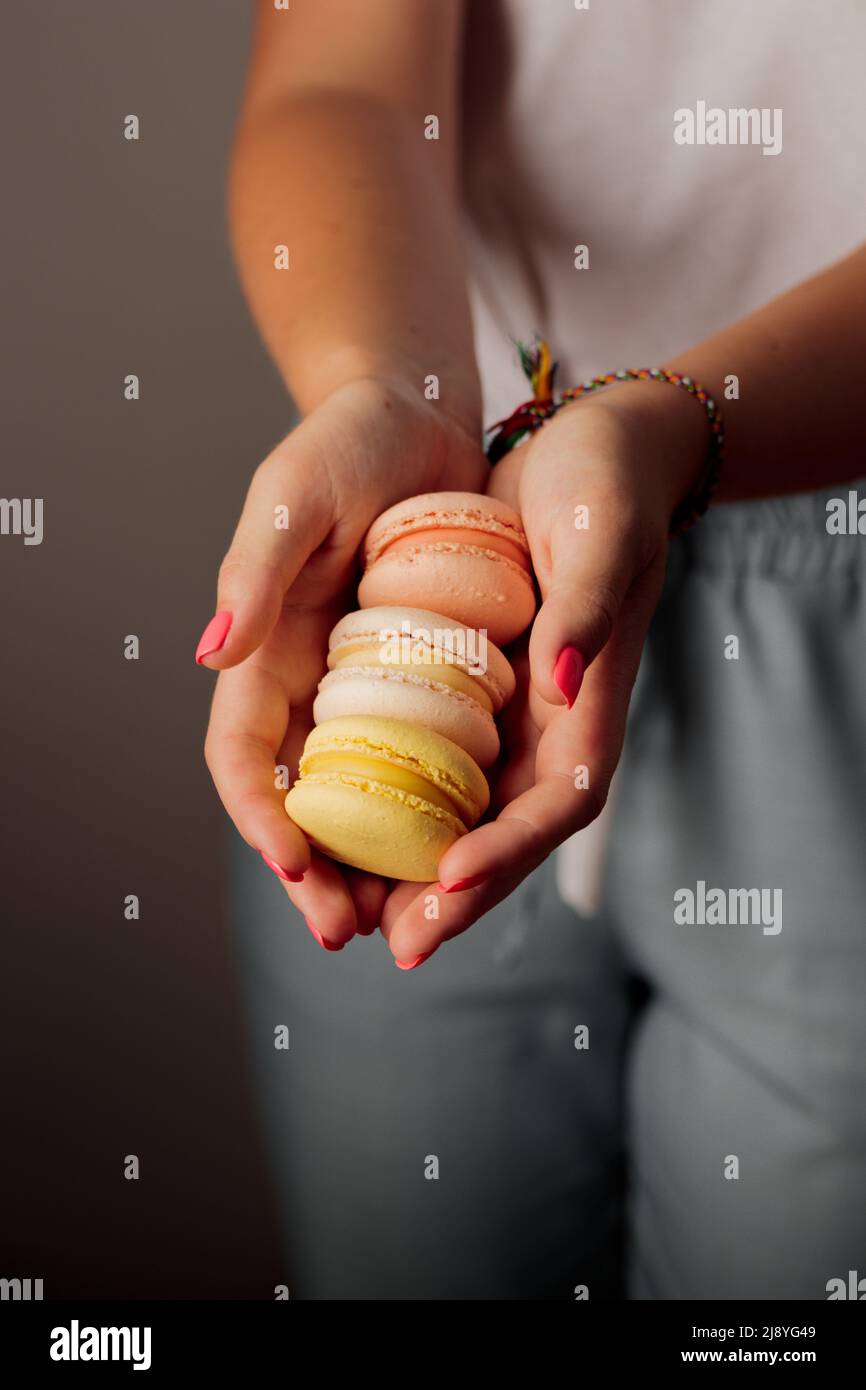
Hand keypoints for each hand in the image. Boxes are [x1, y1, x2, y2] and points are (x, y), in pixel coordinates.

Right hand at [201, 375, 486, 947]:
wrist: (421, 417)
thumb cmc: (348, 442)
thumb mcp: (294, 494)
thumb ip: (254, 570)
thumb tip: (209, 651)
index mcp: (268, 650)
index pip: (241, 755)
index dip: (258, 817)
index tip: (293, 867)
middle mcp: (312, 685)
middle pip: (300, 802)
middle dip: (316, 874)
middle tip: (349, 933)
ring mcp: (370, 691)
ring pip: (362, 804)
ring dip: (374, 869)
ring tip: (405, 924)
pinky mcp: (428, 685)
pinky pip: (426, 768)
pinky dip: (433, 819)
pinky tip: (461, 857)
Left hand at [380, 381, 707, 963]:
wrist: (594, 449)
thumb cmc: (603, 484)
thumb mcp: (599, 535)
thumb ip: (587, 610)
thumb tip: (557, 687)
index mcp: (588, 700)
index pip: (559, 802)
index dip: (506, 849)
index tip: (446, 880)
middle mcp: (555, 724)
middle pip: (510, 833)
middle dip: (458, 895)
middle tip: (397, 943)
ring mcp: (519, 716)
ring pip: (470, 817)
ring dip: (423, 874)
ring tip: (363, 919)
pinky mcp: (483, 695)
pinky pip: (444, 772)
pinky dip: (406, 813)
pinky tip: (355, 837)